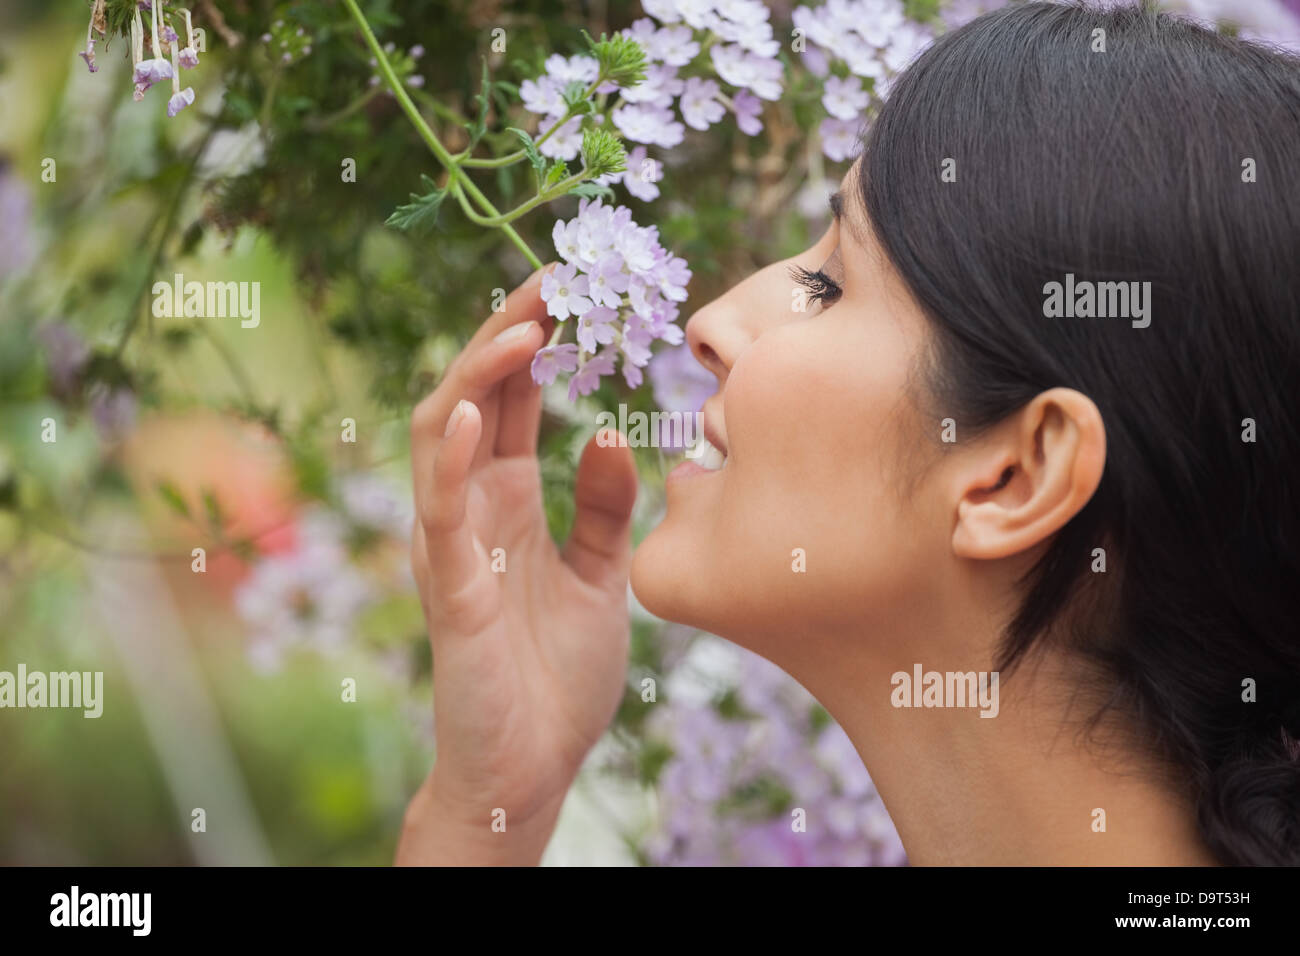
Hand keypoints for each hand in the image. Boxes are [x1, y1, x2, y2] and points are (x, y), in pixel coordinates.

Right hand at [400, 264, 636, 863]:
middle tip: (551, 276)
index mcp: (509, 500)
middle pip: (474, 396)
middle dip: (507, 333)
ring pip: (441, 436)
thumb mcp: (602, 576)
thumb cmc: (560, 674)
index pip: (511, 399)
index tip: (571, 284)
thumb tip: (605, 433)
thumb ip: (603, 508)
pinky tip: (467, 416)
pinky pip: (438, 514)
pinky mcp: (448, 590)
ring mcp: (453, 544)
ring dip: (476, 378)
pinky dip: (446, 460)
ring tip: (521, 327)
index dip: (533, 338)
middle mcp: (473, 509)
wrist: (534, 767)